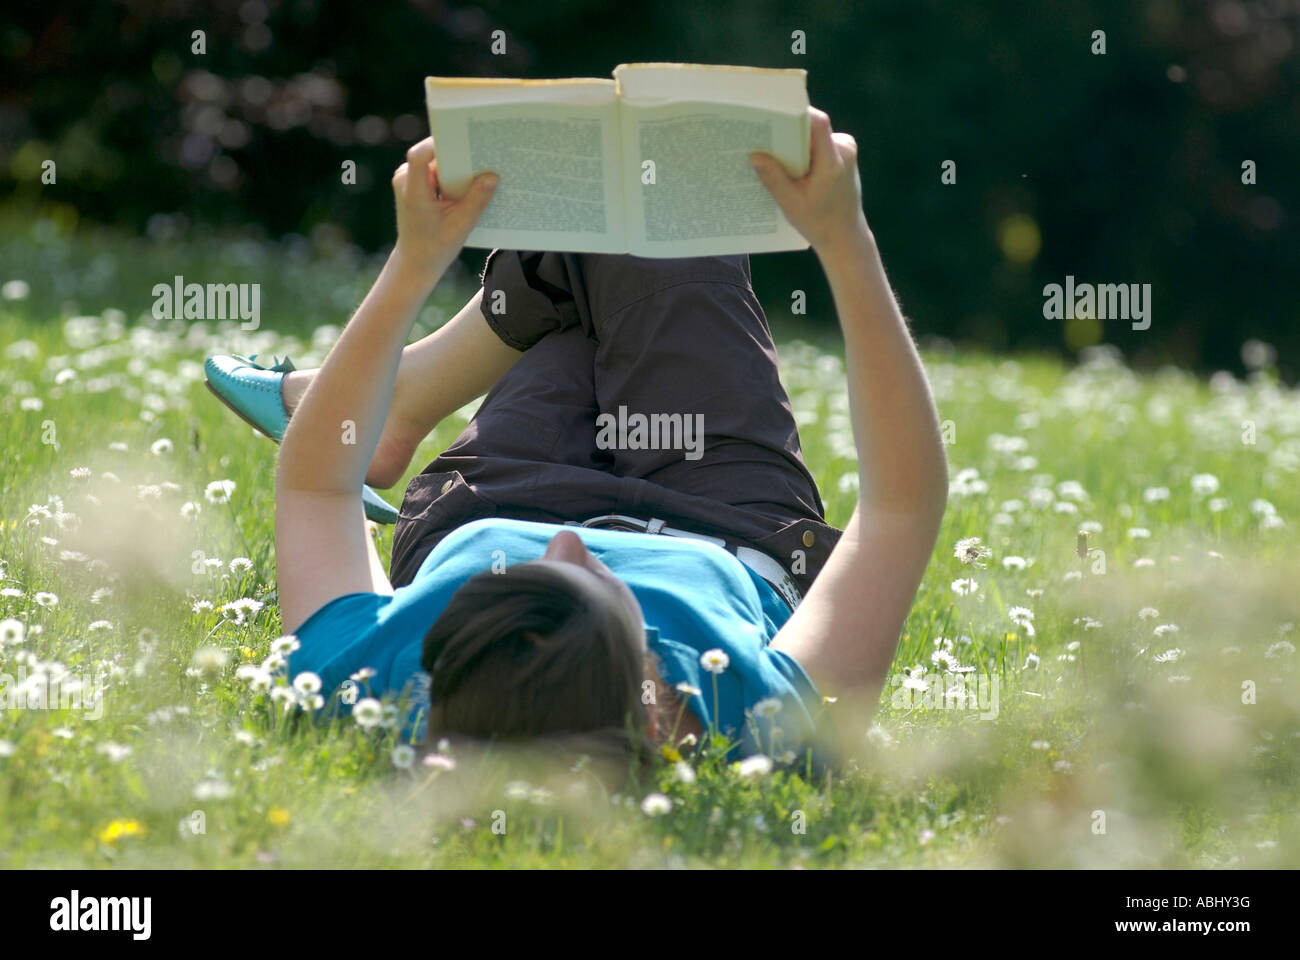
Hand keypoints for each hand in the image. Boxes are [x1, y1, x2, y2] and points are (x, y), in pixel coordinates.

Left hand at [391, 137, 497, 272]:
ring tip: (481, 170)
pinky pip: (436, 172)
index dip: (439, 144)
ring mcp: (409, 181)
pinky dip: (452, 177)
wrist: (416, 262)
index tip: (464, 141)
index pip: (419, 155)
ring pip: (437, 164)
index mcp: (413, 191)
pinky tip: (471, 183)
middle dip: (458, 156)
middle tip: (483, 155)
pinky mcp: (416, 185)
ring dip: (457, 168)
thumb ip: (476, 200)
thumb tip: (493, 176)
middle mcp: (406, 180)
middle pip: (433, 157)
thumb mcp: (461, 226)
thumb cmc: (435, 247)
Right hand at [749, 108, 867, 257]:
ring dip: (795, 144)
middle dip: (787, 132)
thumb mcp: (791, 204)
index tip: (772, 113)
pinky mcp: (842, 155)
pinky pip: (819, 144)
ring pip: (814, 136)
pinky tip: (788, 164)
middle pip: (812, 128)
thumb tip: (755, 156)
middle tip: (762, 137)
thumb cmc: (819, 222)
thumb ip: (774, 178)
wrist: (845, 236)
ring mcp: (845, 150)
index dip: (796, 113)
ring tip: (772, 154)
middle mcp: (844, 149)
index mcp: (833, 161)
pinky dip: (803, 151)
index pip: (818, 123)